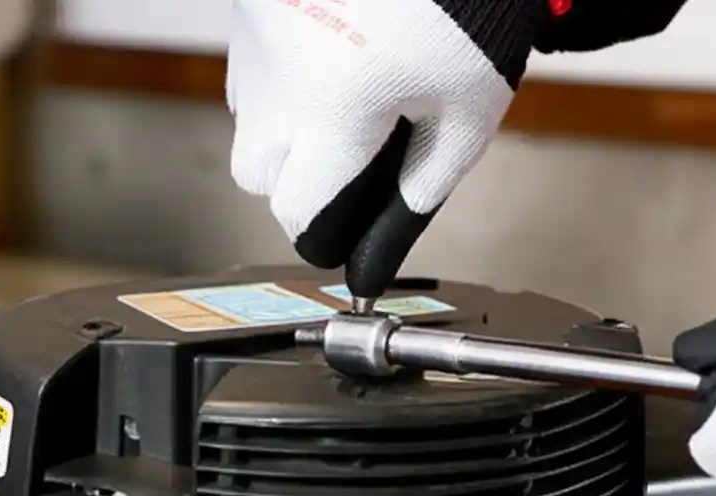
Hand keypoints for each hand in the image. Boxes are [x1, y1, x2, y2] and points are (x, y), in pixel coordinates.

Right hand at [226, 0, 550, 282]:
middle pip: (258, 177)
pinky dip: (278, 86)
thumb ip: (420, 193)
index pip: (297, 212)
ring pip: (245, 123)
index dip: (324, 233)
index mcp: (335, 110)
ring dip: (283, 134)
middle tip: (350, 165)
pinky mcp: (253, 7)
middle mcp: (281, 76)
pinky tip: (328, 67)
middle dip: (298, 184)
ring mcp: (259, 36)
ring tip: (345, 108)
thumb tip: (378, 252)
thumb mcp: (464, 121)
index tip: (344, 232)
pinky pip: (247, 72)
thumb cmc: (470, 23)